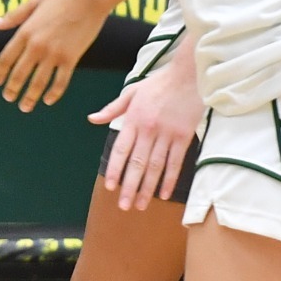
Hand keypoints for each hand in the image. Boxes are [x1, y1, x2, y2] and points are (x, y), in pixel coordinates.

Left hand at [0, 0, 108, 111]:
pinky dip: (53, 94)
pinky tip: (48, 101)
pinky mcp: (71, 59)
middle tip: (9, 98)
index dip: (0, 73)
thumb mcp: (33, 3)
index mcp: (25, 32)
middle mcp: (37, 45)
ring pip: (38, 82)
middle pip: (19, 74)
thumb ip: (13, 17)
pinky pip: (60, 82)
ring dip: (30, 97)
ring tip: (25, 107)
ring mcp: (54, 54)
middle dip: (12, 89)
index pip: (6, 58)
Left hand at [90, 60, 202, 210]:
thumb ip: (111, 109)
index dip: (115, 170)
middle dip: (130, 186)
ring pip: (155, 166)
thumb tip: (92, 119)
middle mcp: (148, 129)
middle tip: (124, 206)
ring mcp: (167, 134)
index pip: (121, 149)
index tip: (110, 187)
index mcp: (133, 118)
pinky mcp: (184, 136)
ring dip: (147, 188)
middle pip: (137, 163)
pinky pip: (175, 162)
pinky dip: (169, 179)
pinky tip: (163, 193)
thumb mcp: (131, 92)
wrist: (189, 75)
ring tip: (141, 205)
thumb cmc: (158, 83)